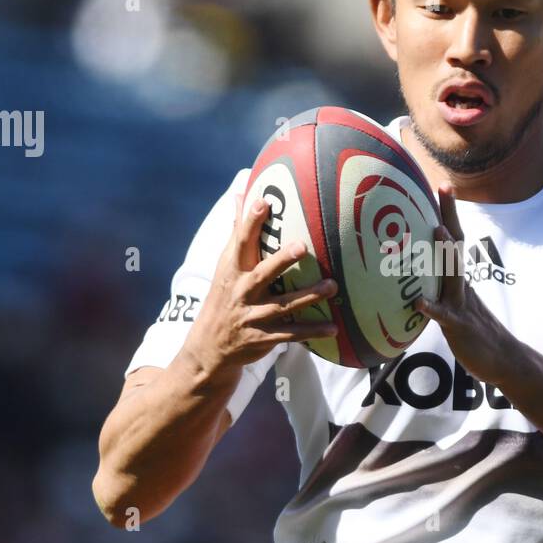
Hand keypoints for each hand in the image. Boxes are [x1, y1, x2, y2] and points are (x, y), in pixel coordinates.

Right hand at [182, 196, 337, 381]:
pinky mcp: (262, 338)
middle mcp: (241, 292)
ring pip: (282, 306)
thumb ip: (237, 232)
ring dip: (308, 297)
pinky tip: (334, 327)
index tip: (263, 201)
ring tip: (332, 286)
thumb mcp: (225, 266)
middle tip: (303, 246)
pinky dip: (311, 331)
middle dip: (281, 260)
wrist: (208, 347)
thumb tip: (241, 195)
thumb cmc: (224, 296)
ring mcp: (251, 316)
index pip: (240, 242)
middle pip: (262, 274)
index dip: (250, 222)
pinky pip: (290, 334)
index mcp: (232, 271)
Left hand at [414, 185, 516, 385]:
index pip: (454, 240)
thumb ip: (445, 289)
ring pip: (453, 274)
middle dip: (449, 216)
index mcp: (460, 280)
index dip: (448, 214)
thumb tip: (425, 275)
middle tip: (443, 188)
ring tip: (434, 229)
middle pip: (455, 246)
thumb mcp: (460, 305)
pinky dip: (431, 307)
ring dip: (444, 251)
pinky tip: (418, 302)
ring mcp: (462, 305)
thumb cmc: (478, 334)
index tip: (442, 186)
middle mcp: (462, 286)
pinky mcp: (459, 327)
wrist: (505, 361)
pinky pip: (444, 315)